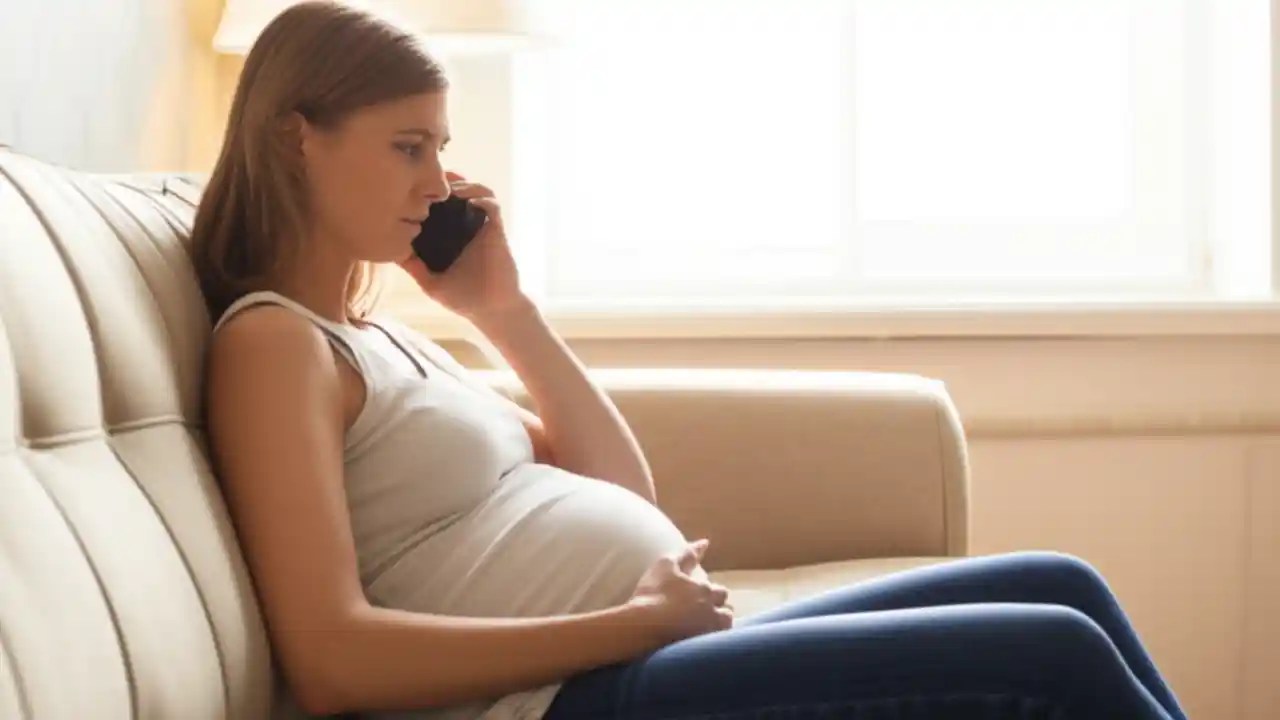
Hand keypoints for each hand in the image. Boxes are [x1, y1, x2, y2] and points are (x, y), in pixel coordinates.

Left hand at [396, 171, 526, 320]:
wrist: (492, 310)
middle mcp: (467, 226)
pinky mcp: (496, 231)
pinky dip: (482, 198)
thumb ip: (413, 267)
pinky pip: (492, 206)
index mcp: (451, 234)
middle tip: (429, 177)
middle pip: (459, 189)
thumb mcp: (430, 282)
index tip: (412, 186)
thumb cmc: (462, 298)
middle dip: (446, 180)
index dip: (429, 190)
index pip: (441, 203)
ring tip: (449, 189)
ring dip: (464, 185)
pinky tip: (468, 202)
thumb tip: (389, 253)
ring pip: (478, 191)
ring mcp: (482, 227)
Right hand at [626, 539, 734, 646]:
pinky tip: (703, 641)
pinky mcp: (702, 647)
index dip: (712, 593)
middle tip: (706, 611)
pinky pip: (717, 644)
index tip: (702, 596)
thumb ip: (687, 553)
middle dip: (719, 607)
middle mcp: (712, 608)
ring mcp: (709, 630)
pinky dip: (714, 640)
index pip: (719, 590)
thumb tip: (705, 542)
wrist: (643, 626)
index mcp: (704, 589)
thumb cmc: (652, 593)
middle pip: (726, 608)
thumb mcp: (666, 565)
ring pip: (725, 625)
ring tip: (707, 626)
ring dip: (720, 623)